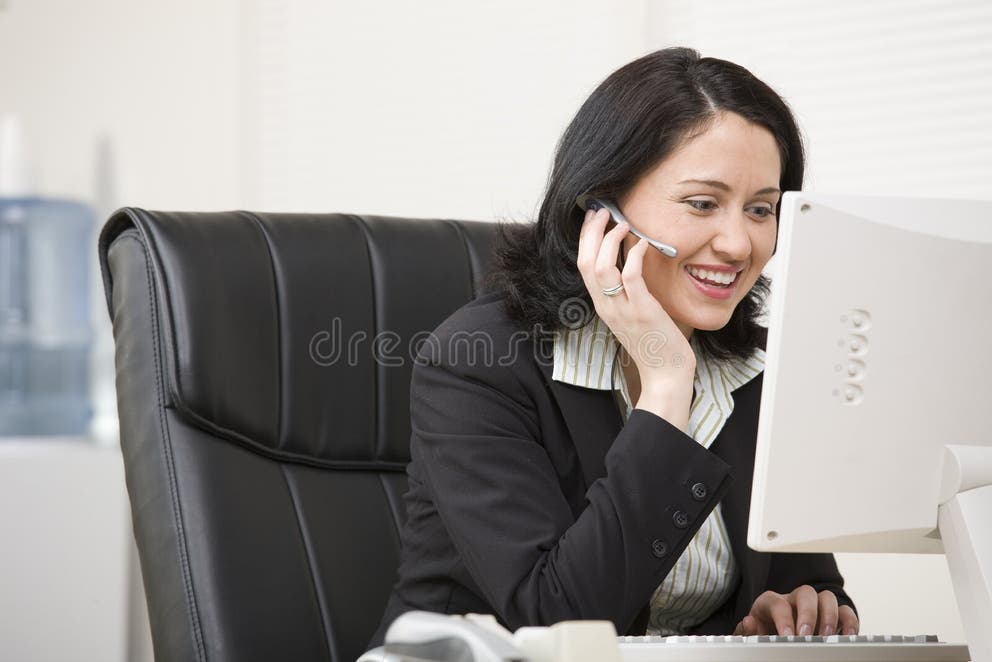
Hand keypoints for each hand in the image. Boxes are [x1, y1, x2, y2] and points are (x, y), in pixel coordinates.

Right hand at [576, 207, 694, 425]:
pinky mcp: (642, 312)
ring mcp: (622, 310)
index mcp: (602, 305)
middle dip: (591, 232)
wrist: (665, 375)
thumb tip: (631, 263)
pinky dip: (632, 256)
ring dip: (609, 241)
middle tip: (603, 211)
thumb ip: (627, 292)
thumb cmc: (654, 344)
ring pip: (600, 268)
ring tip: (622, 223)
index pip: (583, 265)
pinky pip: (630, 278)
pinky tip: (641, 244)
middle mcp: (607, 306)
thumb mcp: (633, 314)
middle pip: (585, 262)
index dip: (585, 238)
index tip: (594, 218)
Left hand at [733, 586, 859, 635]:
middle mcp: (793, 601)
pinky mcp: (832, 619)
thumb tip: (750, 622)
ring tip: (827, 637)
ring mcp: (814, 607)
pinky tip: (847, 636)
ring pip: (827, 597)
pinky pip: (845, 612)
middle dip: (808, 613)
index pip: (777, 602)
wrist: (775, 640)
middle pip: (805, 593)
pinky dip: (849, 622)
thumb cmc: (763, 635)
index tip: (787, 635)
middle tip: (807, 635)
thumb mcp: (751, 635)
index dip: (783, 617)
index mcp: (771, 603)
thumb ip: (747, 631)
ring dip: (830, 616)